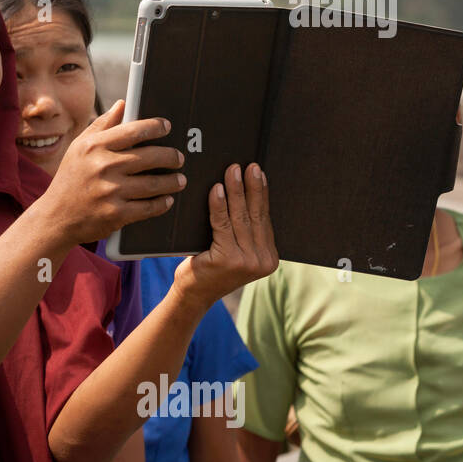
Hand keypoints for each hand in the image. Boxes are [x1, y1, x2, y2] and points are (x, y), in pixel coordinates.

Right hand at [42, 99, 185, 245]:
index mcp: (94, 146)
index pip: (134, 130)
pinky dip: (162, 203)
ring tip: (180, 179)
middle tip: (179, 158)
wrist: (55, 217)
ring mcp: (110, 191)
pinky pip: (148, 207)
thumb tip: (122, 104)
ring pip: (153, 183)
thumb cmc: (70, 178)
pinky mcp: (116, 214)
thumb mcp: (79, 148)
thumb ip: (102, 125)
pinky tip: (167, 199)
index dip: (155, 127)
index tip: (167, 127)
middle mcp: (102, 167)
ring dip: (172, 181)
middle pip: (150, 156)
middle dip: (171, 156)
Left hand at [173, 162, 277, 305]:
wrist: (193, 295)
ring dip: (236, 191)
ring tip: (232, 171)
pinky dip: (219, 205)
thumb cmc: (210, 267)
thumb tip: (242, 191)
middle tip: (248, 165)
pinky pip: (222, 225)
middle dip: (251, 187)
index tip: (258, 172)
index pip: (265, 218)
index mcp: (269, 257)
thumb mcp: (234, 250)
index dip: (262, 193)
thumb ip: (243, 232)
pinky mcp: (228, 259)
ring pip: (240, 218)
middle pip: (255, 215)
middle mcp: (262, 260)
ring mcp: (247, 261)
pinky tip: (217, 190)